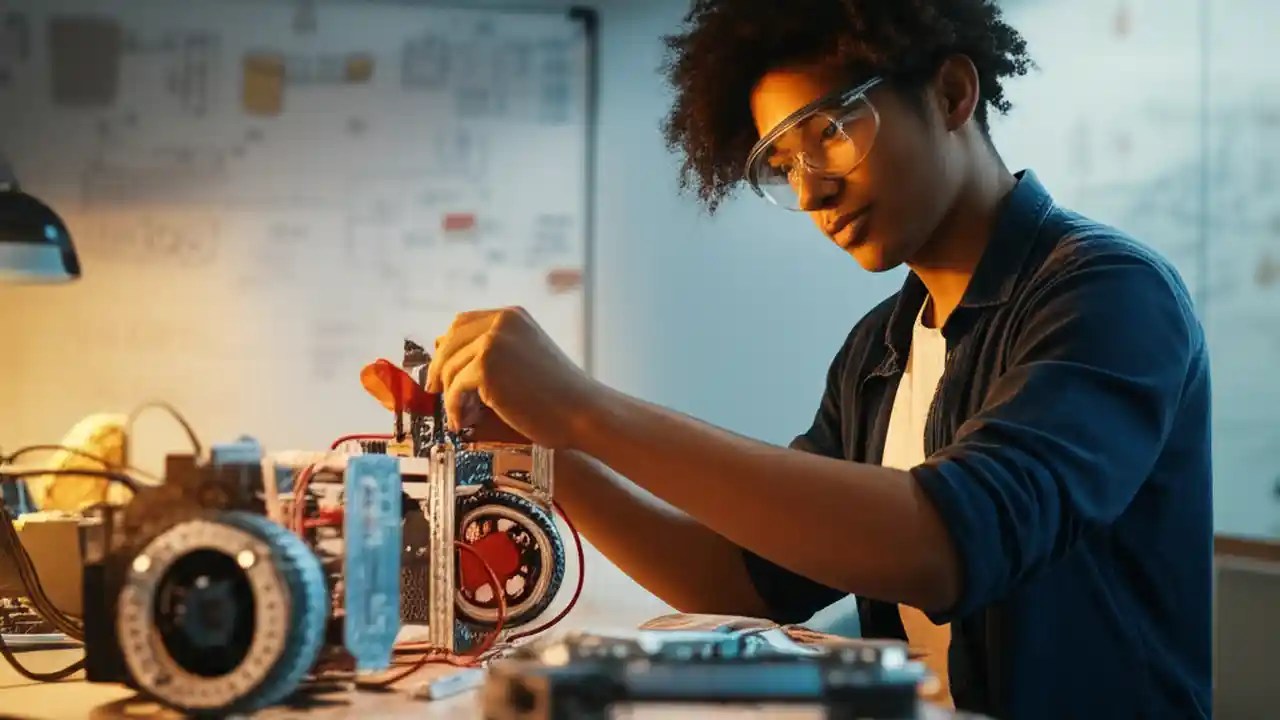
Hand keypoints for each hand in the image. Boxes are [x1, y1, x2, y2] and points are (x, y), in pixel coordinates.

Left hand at [425, 307, 598, 448]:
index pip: (463, 323)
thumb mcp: (525, 360)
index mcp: (512, 317)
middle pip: (449, 341)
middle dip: (439, 369)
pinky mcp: (486, 366)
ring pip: (449, 367)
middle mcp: (501, 322)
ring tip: (464, 416)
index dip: (448, 346)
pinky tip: (464, 422)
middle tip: (437, 392)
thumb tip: (445, 355)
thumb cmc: (559, 395)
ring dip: (451, 395)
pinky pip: (454, 388)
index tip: (443, 369)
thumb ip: (494, 353)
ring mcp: (493, 341)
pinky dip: (455, 409)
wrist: (583, 412)